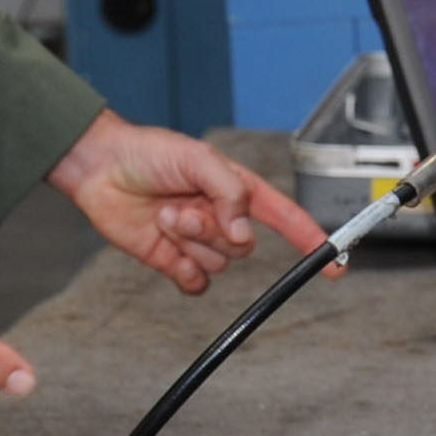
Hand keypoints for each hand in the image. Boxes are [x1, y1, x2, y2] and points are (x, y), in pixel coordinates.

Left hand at [47, 110, 336, 294]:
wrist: (101, 168)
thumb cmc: (149, 152)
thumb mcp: (198, 158)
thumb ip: (230, 193)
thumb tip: (243, 232)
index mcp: (237, 190)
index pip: (284, 217)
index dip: (310, 237)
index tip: (334, 261)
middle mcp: (221, 217)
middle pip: (243, 246)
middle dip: (213, 231)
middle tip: (182, 209)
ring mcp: (198, 241)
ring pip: (217, 264)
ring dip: (191, 243)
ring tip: (164, 215)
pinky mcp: (173, 260)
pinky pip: (196, 283)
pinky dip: (184, 271)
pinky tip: (167, 248)